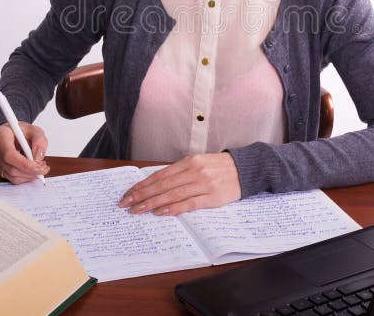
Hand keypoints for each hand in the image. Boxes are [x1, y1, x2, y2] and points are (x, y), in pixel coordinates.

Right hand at [0, 122, 49, 183]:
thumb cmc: (20, 131)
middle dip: (30, 172)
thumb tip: (38, 158)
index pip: (9, 154)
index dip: (25, 164)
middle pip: (10, 167)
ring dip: (27, 176)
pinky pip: (8, 178)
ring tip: (37, 168)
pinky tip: (28, 170)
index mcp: (0, 135)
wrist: (10, 133)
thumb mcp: (35, 130)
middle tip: (43, 169)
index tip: (39, 168)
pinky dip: (21, 177)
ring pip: (10, 175)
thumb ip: (40, 141)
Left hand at [118, 153, 241, 215]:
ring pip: (172, 194)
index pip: (160, 175)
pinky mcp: (213, 196)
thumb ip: (181, 173)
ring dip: (153, 203)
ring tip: (138, 210)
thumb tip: (157, 185)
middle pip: (163, 184)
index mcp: (189, 161)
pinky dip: (174, 208)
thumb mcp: (200, 163)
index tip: (128, 193)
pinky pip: (189, 203)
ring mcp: (204, 183)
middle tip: (126, 204)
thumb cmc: (221, 168)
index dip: (142, 185)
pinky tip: (161, 212)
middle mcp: (194, 170)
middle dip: (142, 195)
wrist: (247, 168)